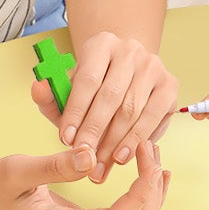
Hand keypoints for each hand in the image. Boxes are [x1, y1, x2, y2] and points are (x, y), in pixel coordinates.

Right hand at [0, 142, 168, 209]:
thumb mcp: (17, 169)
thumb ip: (54, 166)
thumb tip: (89, 157)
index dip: (140, 195)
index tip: (150, 164)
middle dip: (152, 189)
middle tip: (149, 149)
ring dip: (152, 190)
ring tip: (152, 154)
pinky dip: (146, 195)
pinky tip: (152, 172)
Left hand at [31, 31, 176, 182]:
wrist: (126, 72)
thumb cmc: (93, 87)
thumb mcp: (69, 89)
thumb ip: (51, 95)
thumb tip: (38, 88)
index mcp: (102, 44)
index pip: (88, 79)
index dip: (76, 111)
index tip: (66, 139)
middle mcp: (131, 51)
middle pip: (112, 96)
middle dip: (95, 131)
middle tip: (83, 157)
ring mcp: (154, 67)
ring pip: (133, 110)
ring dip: (115, 142)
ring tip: (101, 165)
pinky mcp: (170, 86)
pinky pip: (154, 118)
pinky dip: (138, 140)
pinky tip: (123, 157)